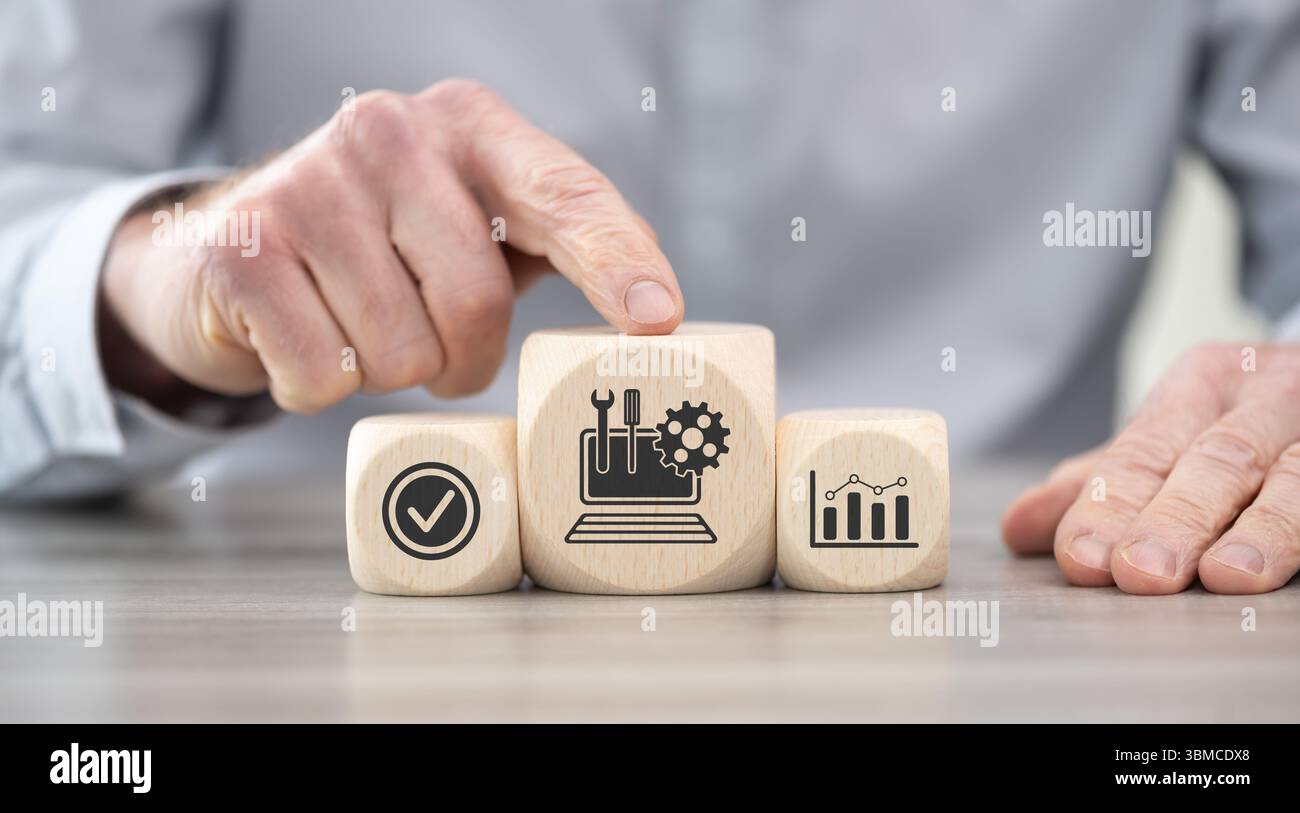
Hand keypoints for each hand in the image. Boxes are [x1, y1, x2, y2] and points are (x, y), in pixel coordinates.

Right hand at [100, 80, 682, 412]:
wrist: (226, 250)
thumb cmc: (384, 246)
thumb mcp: (472, 223)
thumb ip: (551, 243)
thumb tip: (652, 305)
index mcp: (470, 126)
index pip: (564, 194)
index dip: (616, 258)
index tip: (656, 319)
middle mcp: (391, 133)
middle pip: (477, 302)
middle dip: (465, 360)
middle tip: (439, 353)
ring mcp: (309, 182)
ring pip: (400, 354)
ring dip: (390, 372)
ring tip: (359, 328)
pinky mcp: (244, 246)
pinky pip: (322, 376)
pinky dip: (319, 388)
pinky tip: (305, 339)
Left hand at [1002, 342, 1299, 594]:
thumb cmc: (1235, 424)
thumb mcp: (1165, 442)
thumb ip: (1098, 487)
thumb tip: (1018, 527)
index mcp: (1201, 385)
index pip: (1146, 450)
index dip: (1112, 507)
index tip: (1082, 559)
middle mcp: (1267, 397)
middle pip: (1219, 460)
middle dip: (1177, 519)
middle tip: (1142, 574)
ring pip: (1298, 478)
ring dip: (1263, 532)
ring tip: (1226, 577)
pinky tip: (1294, 575)